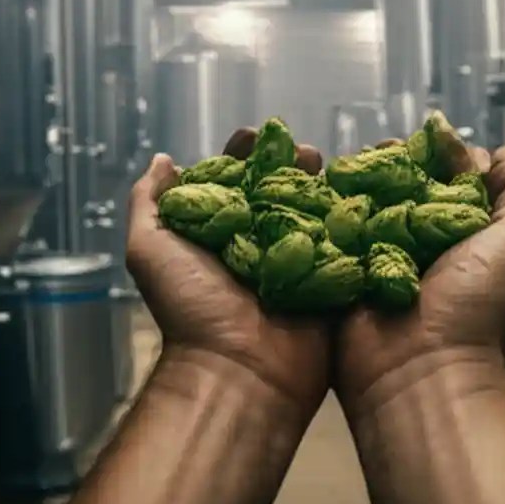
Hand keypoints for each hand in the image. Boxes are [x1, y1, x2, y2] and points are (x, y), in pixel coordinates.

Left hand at [125, 131, 329, 416]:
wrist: (236, 369)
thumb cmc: (188, 308)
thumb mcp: (149, 249)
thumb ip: (148, 202)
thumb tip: (164, 160)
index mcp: (218, 235)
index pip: (231, 183)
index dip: (242, 156)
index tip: (254, 134)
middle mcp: (256, 245)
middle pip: (277, 192)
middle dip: (288, 165)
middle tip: (299, 148)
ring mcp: (295, 264)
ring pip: (312, 212)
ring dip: (320, 185)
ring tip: (325, 164)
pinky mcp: (328, 282)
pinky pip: (342, 244)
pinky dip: (350, 218)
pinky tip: (356, 192)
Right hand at [334, 145, 504, 413]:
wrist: (422, 370)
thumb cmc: (479, 305)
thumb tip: (499, 152)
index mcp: (467, 236)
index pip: (453, 179)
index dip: (443, 153)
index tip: (429, 133)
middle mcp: (425, 244)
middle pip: (406, 186)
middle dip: (395, 161)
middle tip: (383, 149)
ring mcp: (381, 258)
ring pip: (368, 202)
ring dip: (361, 179)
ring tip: (354, 164)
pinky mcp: (344, 271)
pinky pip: (334, 229)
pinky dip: (331, 206)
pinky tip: (328, 184)